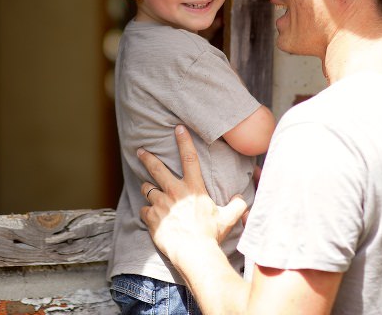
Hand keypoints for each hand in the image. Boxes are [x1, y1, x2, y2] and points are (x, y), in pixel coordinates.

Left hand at [138, 125, 247, 262]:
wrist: (194, 252)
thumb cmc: (211, 235)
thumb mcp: (228, 218)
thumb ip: (237, 205)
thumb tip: (241, 198)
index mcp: (193, 188)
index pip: (189, 158)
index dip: (184, 141)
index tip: (178, 128)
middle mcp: (175, 192)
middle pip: (157, 168)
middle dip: (147, 157)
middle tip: (140, 151)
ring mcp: (161, 204)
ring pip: (146, 188)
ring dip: (147, 188)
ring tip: (147, 190)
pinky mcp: (152, 218)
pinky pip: (144, 210)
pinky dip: (147, 212)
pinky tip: (151, 216)